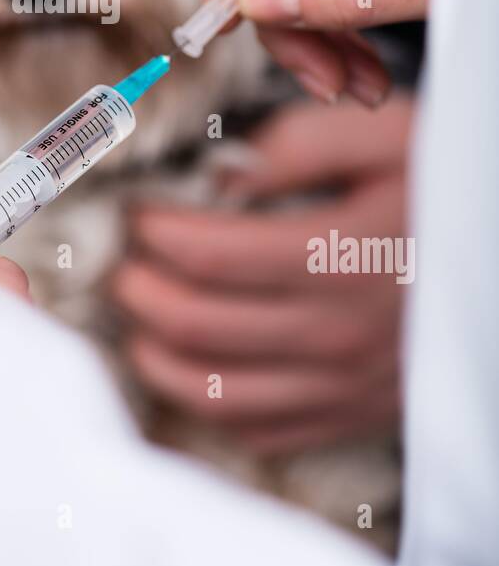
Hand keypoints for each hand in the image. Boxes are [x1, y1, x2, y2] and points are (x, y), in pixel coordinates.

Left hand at [111, 96, 411, 455]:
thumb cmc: (439, 186)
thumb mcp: (387, 135)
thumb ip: (302, 142)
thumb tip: (223, 178)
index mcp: (342, 256)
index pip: (210, 256)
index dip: (154, 232)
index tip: (140, 213)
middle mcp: (339, 333)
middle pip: (196, 325)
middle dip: (140, 288)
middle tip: (125, 260)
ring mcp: (345, 385)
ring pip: (212, 392)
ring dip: (154, 352)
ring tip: (141, 312)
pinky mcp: (351, 415)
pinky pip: (255, 430)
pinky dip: (204, 401)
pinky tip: (190, 362)